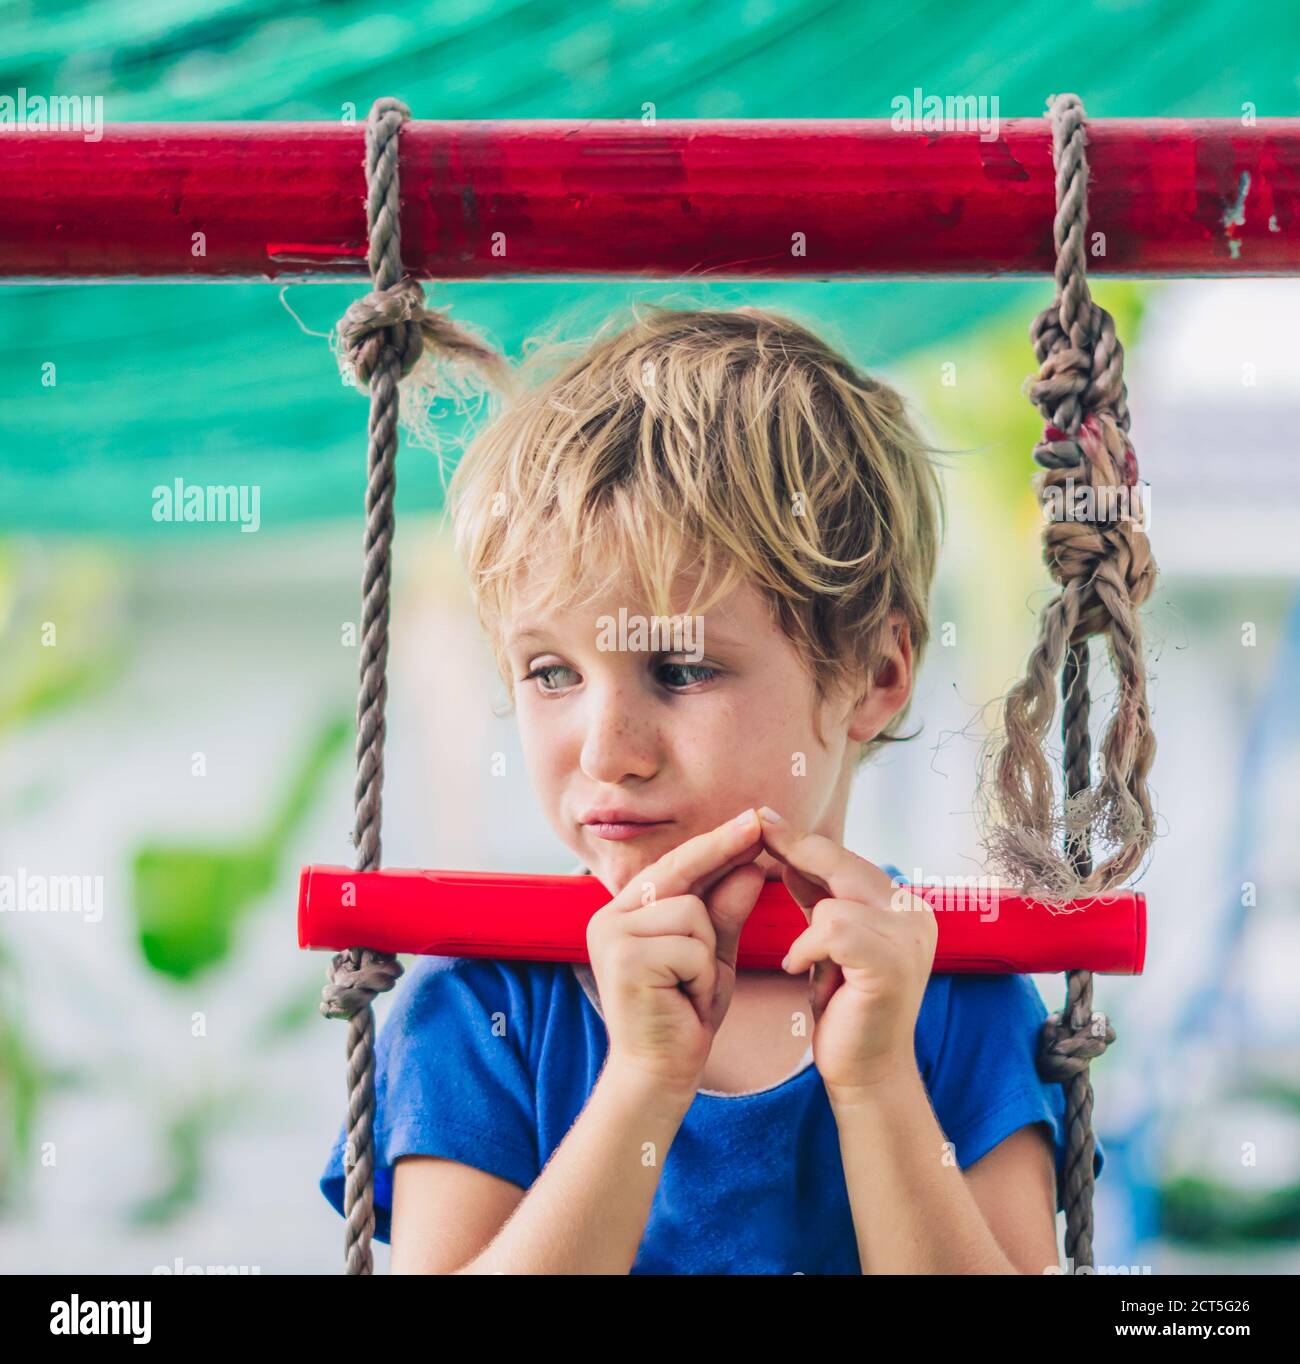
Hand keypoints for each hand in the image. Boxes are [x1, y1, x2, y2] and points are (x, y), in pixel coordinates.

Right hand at [586, 810, 766, 1103]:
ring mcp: (611, 936)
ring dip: (708, 953)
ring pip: (692, 912)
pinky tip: (685, 998)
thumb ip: (725, 911)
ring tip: (691, 986)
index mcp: (625, 911)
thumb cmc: (685, 1013)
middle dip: (721, 855)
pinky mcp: (623, 959)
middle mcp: (609, 917)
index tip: (752, 819)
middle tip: (758, 824)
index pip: (675, 865)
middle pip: (680, 873)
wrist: (661, 1074)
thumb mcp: (712, 954)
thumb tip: (750, 866)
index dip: (715, 843)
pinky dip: (702, 973)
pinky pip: (690, 944)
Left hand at [757, 808, 935, 1098]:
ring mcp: (909, 938)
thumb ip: (818, 902)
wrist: (866, 1075)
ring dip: (806, 933)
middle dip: (797, 851)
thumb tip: (791, 857)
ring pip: (834, 902)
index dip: (805, 843)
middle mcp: (915, 916)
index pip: (848, 862)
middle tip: (758, 827)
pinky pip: (831, 931)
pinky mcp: (891, 963)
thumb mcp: (828, 947)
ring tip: (805, 965)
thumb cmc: (846, 1012)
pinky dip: (807, 948)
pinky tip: (800, 971)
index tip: (765, 819)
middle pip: (844, 866)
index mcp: (904, 909)